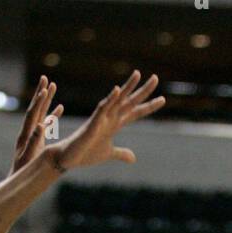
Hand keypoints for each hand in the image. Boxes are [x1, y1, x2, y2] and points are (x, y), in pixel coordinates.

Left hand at [10, 76, 63, 173]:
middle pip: (35, 109)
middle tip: (44, 78)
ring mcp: (33, 134)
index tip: (44, 89)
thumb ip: (34, 143)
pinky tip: (60, 108)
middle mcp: (28, 132)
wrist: (18, 180)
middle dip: (40, 94)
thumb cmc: (23, 172)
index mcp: (25, 135)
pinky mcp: (38, 139)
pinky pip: (47, 124)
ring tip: (53, 86)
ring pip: (41, 113)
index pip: (32, 115)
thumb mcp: (28, 158)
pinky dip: (53, 115)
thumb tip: (40, 126)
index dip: (38, 102)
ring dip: (47, 100)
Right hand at [50, 70, 164, 171]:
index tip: (163, 100)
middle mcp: (110, 117)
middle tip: (156, 78)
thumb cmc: (86, 153)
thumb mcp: (109, 153)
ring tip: (137, 74)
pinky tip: (118, 90)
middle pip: (130, 102)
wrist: (69, 158)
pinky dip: (110, 99)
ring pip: (117, 100)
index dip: (149, 106)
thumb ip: (121, 153)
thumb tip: (133, 158)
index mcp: (115, 124)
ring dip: (127, 87)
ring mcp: (101, 118)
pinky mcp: (92, 123)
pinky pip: (102, 108)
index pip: (135, 112)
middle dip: (143, 91)